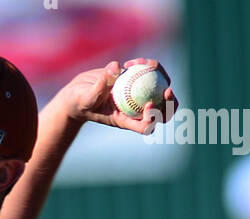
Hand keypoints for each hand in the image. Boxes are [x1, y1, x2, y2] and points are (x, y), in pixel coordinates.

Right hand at [60, 57, 176, 133]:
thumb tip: (116, 67)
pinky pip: (151, 74)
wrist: (78, 92)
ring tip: (145, 64)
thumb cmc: (79, 101)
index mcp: (126, 120)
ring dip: (160, 75)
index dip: (153, 118)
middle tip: (167, 89)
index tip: (148, 104)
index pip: (146, 126)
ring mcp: (138, 95)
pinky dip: (148, 65)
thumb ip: (98, 86)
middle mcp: (135, 110)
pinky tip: (135, 61)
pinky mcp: (137, 81)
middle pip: (162, 113)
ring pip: (160, 90)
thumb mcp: (85, 97)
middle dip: (170, 104)